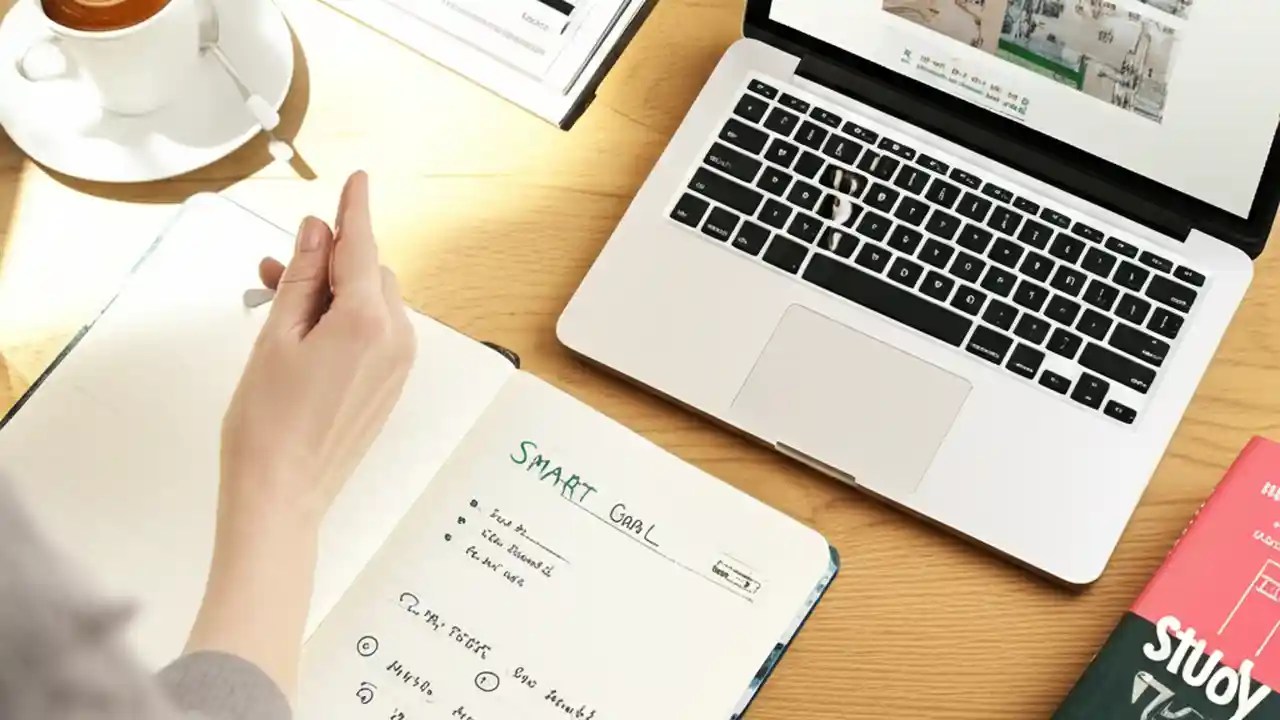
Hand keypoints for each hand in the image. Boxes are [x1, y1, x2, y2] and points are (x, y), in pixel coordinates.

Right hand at [221, 171, 415, 530]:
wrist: (282, 493)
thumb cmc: (269, 424)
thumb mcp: (277, 336)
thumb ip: (303, 276)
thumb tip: (319, 232)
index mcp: (367, 323)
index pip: (361, 247)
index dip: (353, 210)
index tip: (356, 180)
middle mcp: (395, 340)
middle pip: (368, 273)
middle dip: (327, 263)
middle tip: (276, 271)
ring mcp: (398, 365)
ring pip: (372, 303)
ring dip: (334, 293)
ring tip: (281, 306)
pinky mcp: (391, 384)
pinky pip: (376, 332)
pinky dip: (347, 320)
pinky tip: (306, 333)